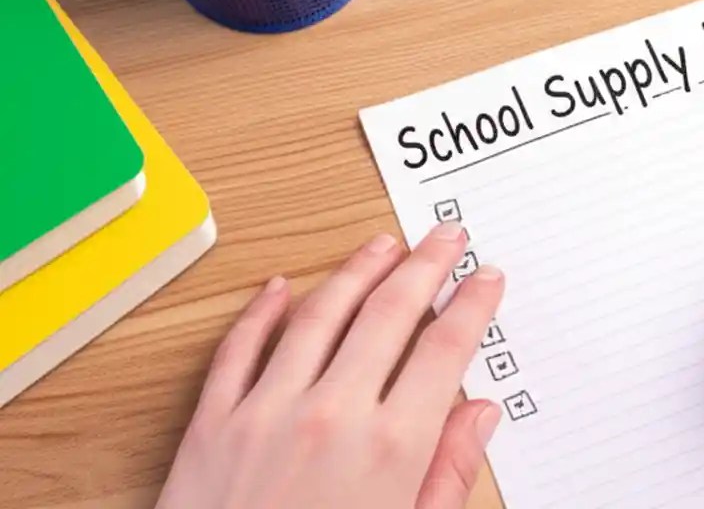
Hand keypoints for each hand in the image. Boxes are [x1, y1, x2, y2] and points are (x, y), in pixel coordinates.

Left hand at [157, 222, 503, 508]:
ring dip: (356, 270)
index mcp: (391, 447)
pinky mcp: (212, 423)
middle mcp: (332, 415)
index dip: (473, 303)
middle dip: (427, 264)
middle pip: (390, 312)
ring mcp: (267, 412)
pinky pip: (240, 347)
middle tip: (445, 236)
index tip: (486, 279)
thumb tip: (479, 413)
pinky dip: (261, 310)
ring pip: (319, 313)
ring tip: (381, 246)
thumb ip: (447, 471)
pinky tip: (282, 286)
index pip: (446, 347)